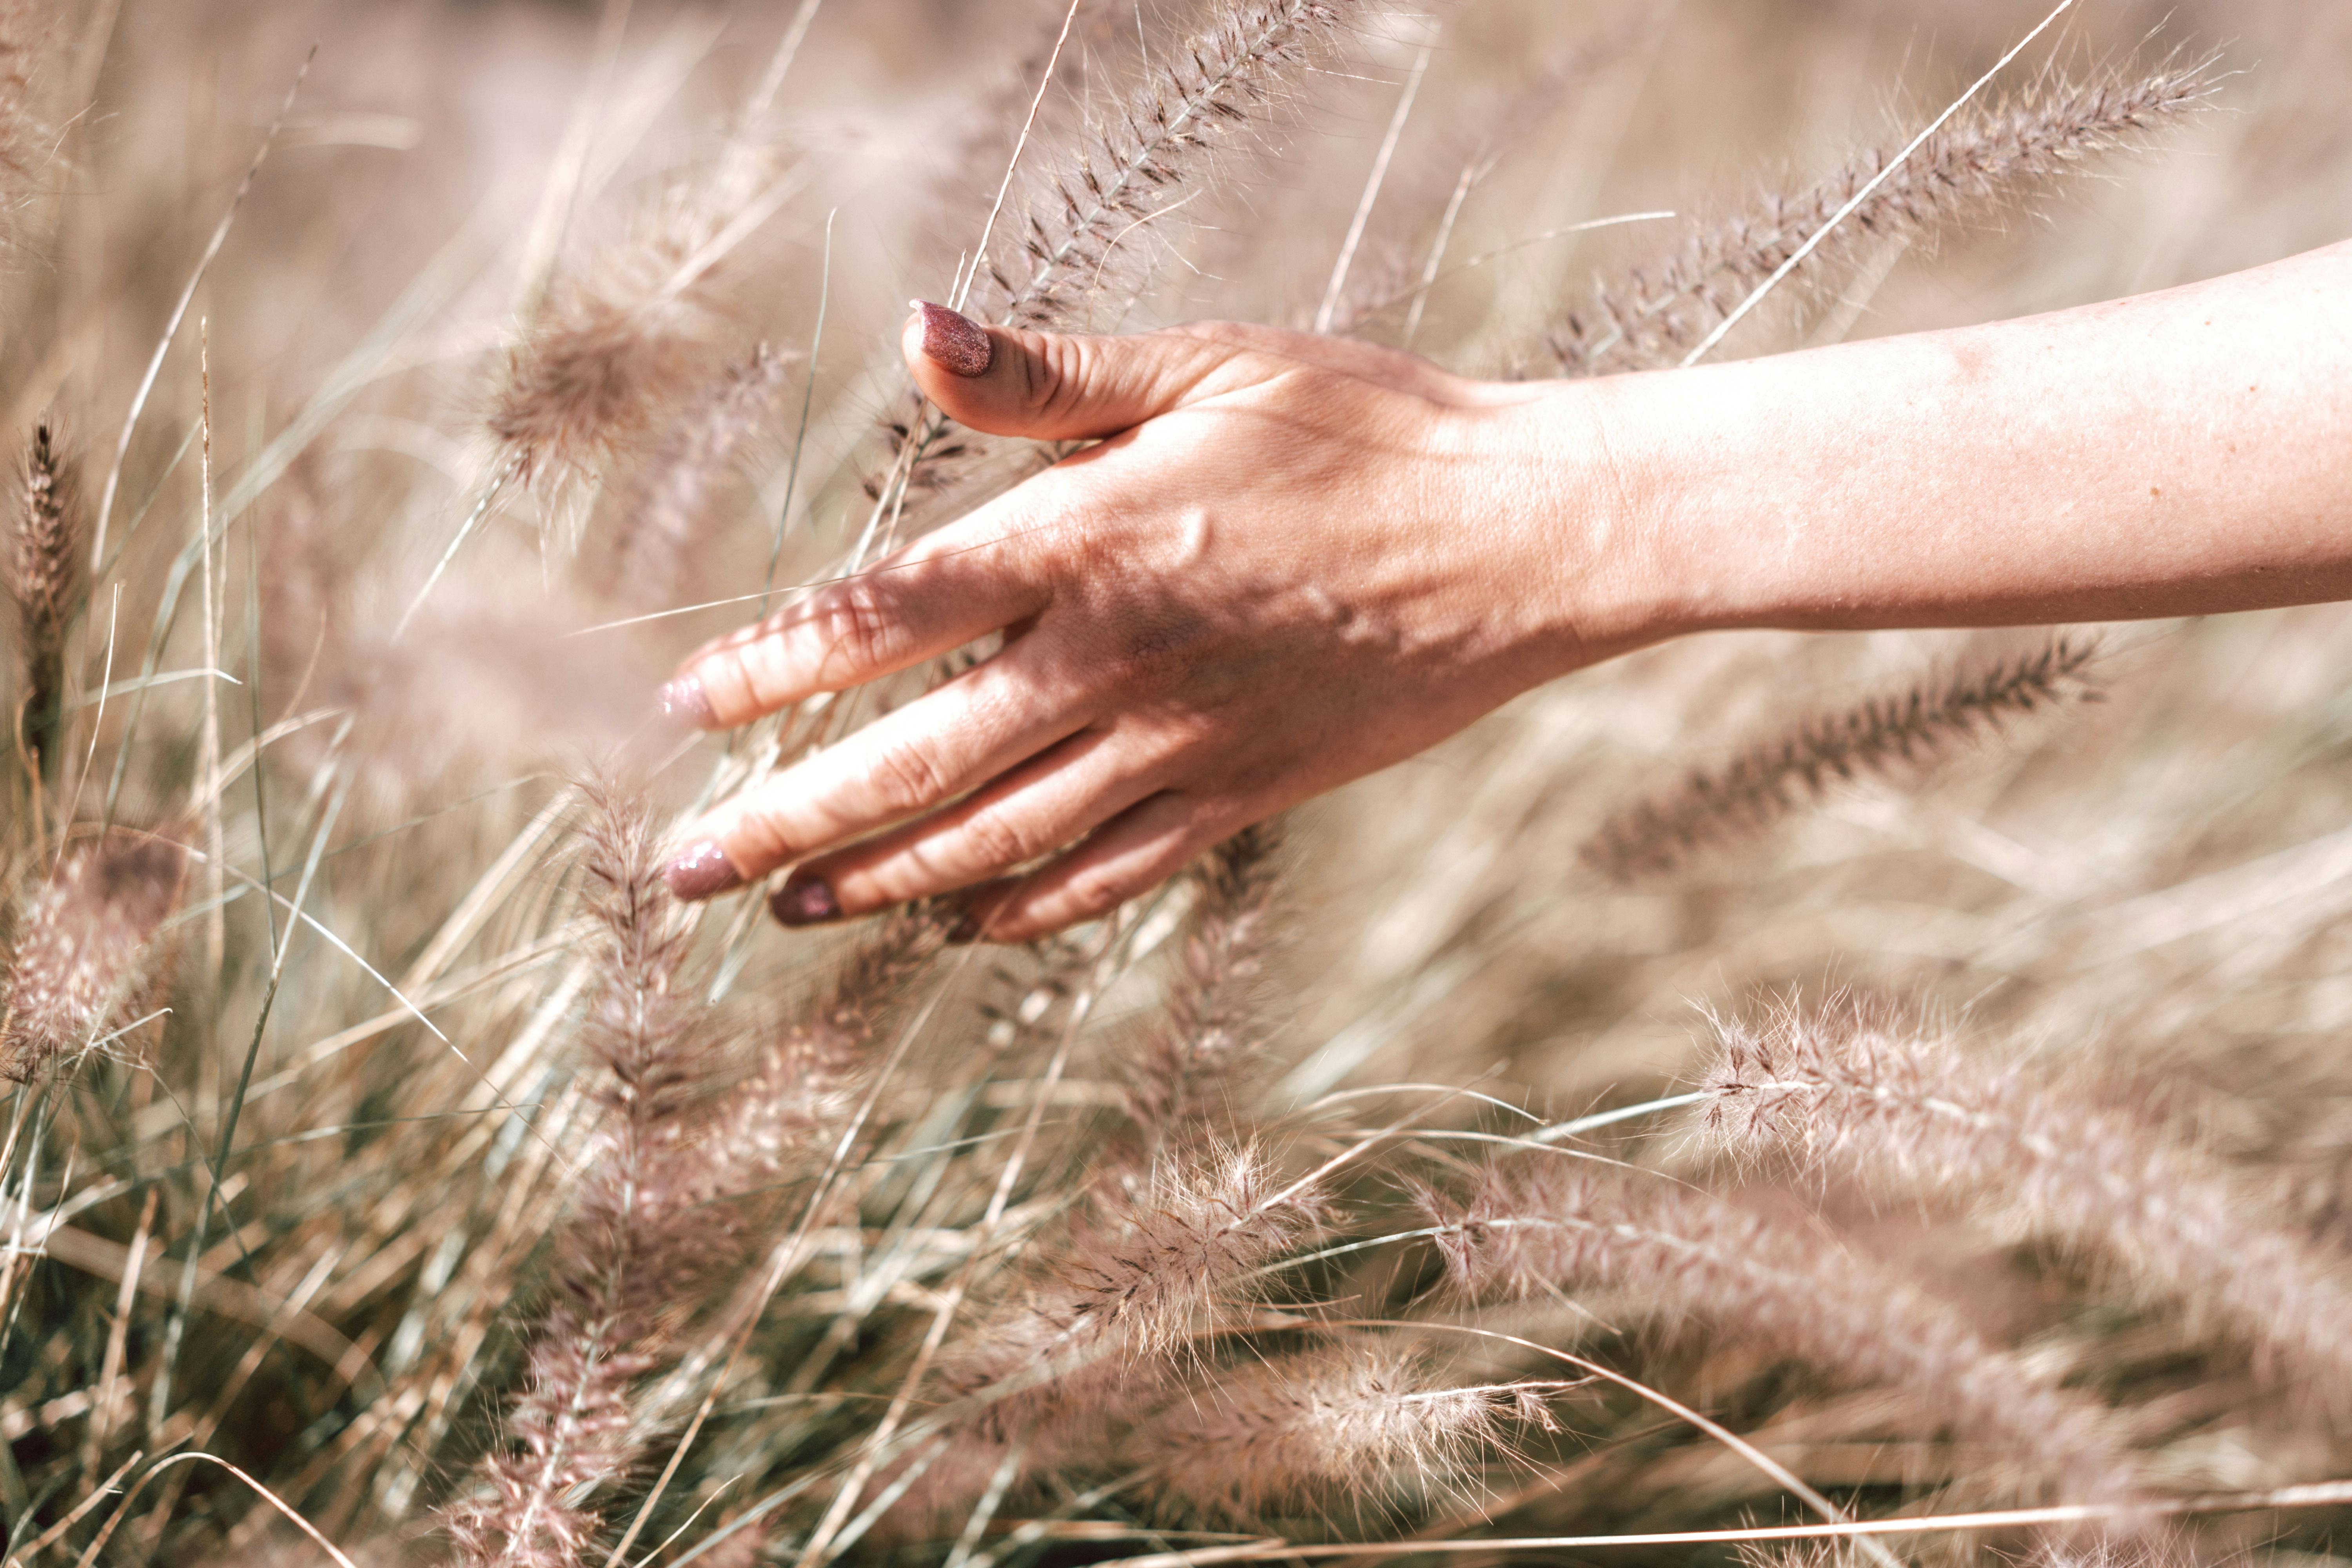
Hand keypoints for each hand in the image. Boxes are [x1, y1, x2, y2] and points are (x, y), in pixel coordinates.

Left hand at [656, 303, 1644, 940]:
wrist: (1522, 537)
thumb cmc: (1362, 429)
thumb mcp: (1210, 366)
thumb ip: (1049, 377)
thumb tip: (913, 329)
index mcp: (1091, 540)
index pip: (889, 615)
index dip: (774, 665)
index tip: (686, 711)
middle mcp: (1117, 660)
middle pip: (916, 760)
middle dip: (787, 822)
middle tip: (687, 872)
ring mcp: (1180, 744)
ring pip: (997, 837)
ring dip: (882, 881)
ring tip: (793, 909)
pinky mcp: (1242, 795)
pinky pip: (1110, 872)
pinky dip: (1027, 907)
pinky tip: (964, 929)